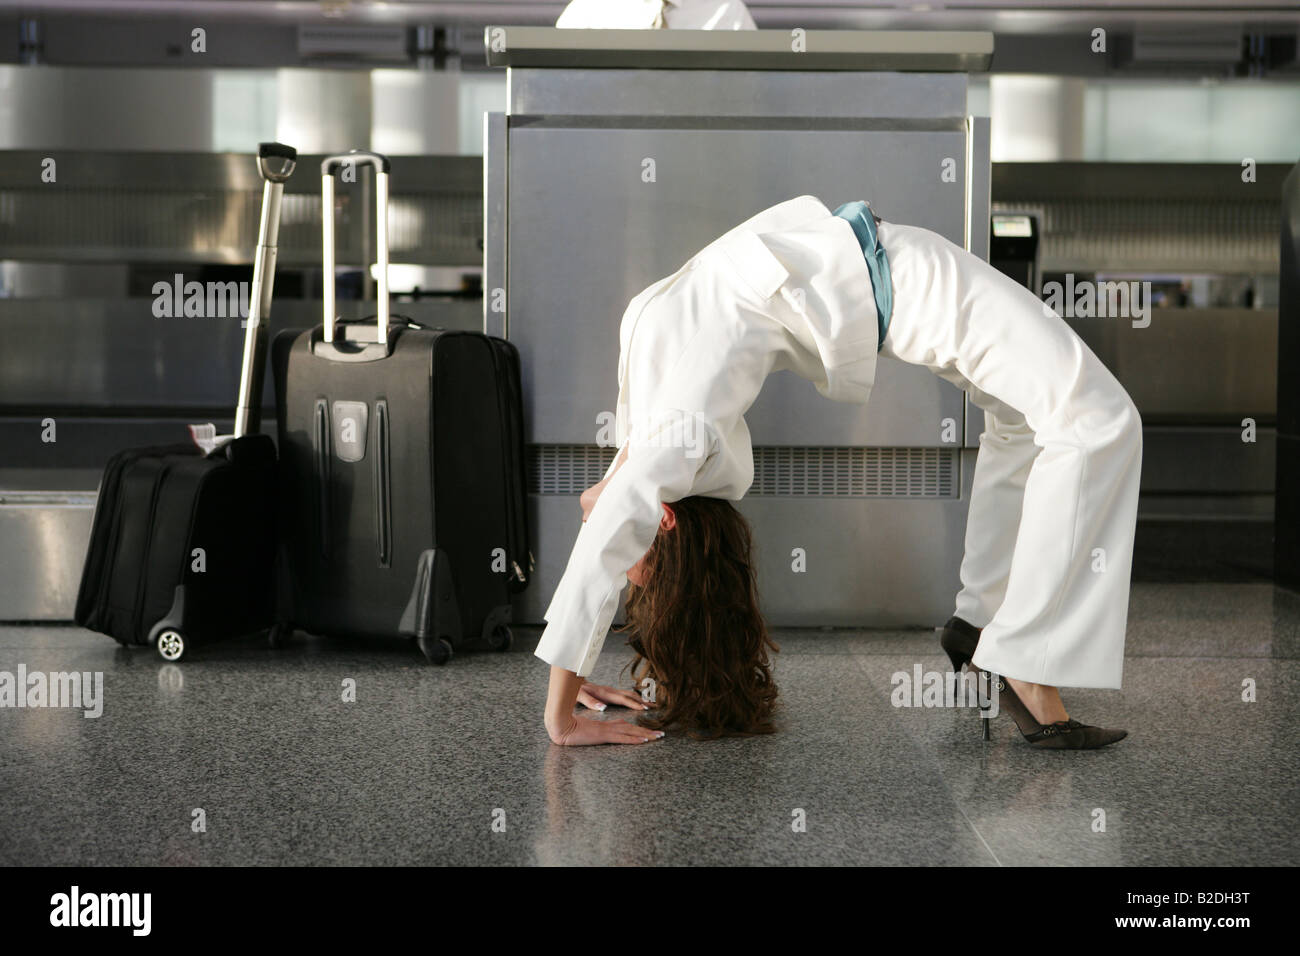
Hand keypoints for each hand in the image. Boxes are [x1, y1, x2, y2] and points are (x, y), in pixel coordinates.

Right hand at [547, 713, 664, 745]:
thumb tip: (614, 729)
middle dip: (649, 732)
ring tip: (659, 736)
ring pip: (631, 732)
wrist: (561, 726)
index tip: (652, 732)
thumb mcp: (589, 731)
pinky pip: (622, 738)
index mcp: (607, 726)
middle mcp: (609, 727)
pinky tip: (644, 740)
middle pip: (633, 728)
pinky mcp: (603, 735)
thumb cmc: (571, 729)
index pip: (628, 727)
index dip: (641, 729)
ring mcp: (607, 730)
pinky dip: (634, 738)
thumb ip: (602, 730)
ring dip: (646, 734)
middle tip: (663, 734)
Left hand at [578, 682, 652, 710]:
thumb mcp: (580, 696)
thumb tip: (602, 708)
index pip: (624, 699)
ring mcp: (611, 691)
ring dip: (641, 700)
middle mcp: (611, 691)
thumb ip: (590, 702)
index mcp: (605, 693)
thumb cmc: (576, 691)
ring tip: (652, 705)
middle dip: (643, 701)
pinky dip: (635, 699)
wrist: (573, 682)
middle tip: (655, 707)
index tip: (645, 709)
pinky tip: (639, 702)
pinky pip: (626, 696)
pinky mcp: (610, 693)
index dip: (635, 704)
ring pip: (630, 695)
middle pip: (631, 696)